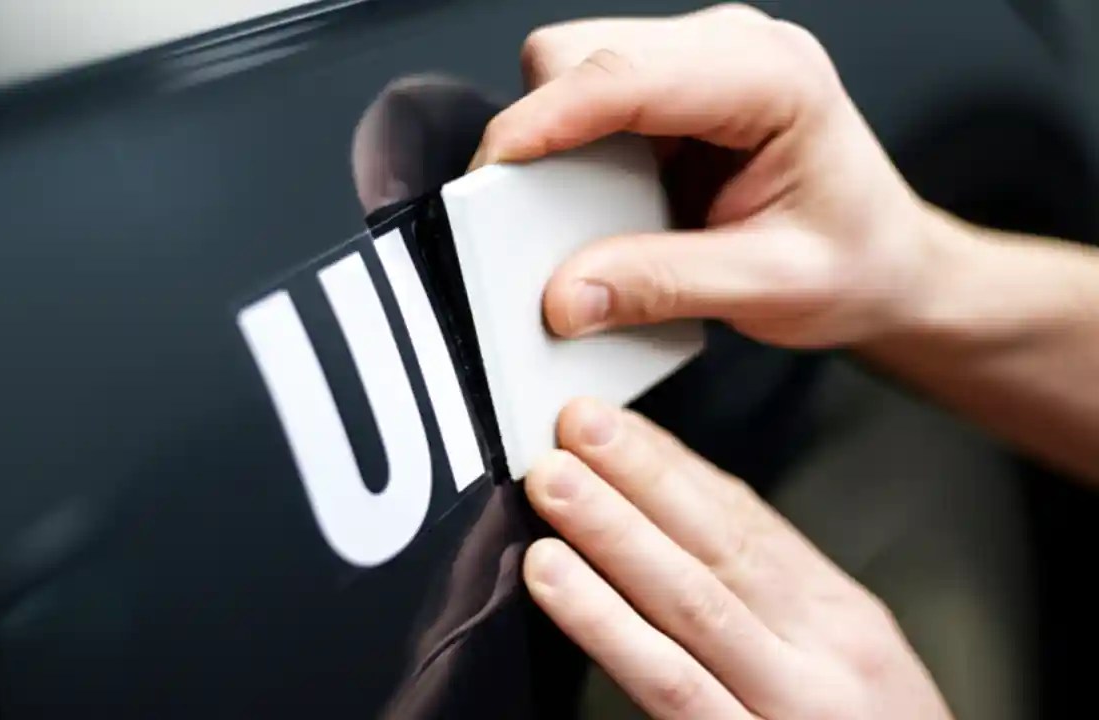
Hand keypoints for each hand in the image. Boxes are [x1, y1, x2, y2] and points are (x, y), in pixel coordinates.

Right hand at [471, 5, 947, 348]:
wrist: (892, 265)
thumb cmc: (857, 265)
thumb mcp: (769, 288)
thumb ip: (663, 286)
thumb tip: (564, 293)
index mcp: (771, 78)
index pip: (625, 76)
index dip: (546, 120)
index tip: (494, 172)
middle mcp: (730, 50)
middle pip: (581, 54)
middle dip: (538, 130)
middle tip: (530, 216)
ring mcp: (697, 65)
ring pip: (573, 70)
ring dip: (553, 142)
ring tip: (579, 216)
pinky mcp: (672, 94)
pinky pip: (587, 102)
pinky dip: (570, 153)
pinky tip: (602, 203)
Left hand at [523, 398, 951, 718]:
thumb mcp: (844, 656)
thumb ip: (771, 594)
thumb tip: (670, 520)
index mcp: (840, 614)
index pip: (747, 519)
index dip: (671, 464)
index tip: (615, 422)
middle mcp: (821, 651)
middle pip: (720, 544)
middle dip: (641, 475)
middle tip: (576, 425)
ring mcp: (786, 705)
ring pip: (691, 601)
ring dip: (614, 532)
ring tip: (554, 481)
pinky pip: (670, 684)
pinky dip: (608, 626)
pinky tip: (558, 581)